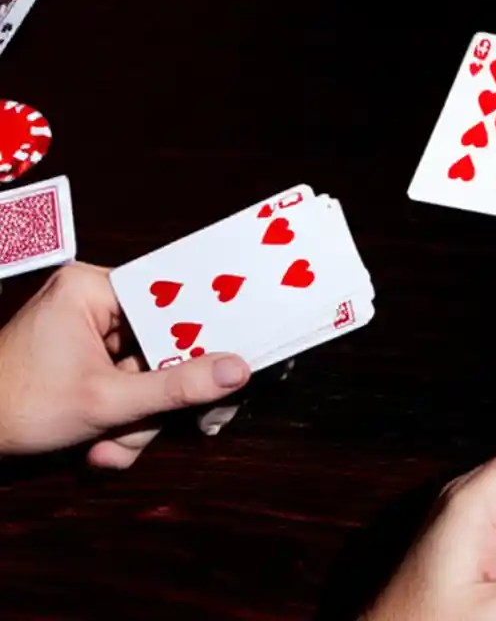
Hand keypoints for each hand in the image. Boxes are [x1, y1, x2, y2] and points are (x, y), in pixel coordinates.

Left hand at [0, 263, 250, 467]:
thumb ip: (176, 387)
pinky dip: (125, 418)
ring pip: (150, 373)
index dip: (202, 332)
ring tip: (111, 444)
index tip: (228, 359)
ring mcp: (91, 333)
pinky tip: (104, 443)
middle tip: (161, 423)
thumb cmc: (13, 406)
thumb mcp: (106, 400)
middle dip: (159, 397)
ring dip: (139, 419)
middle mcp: (93, 302)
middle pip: (164, 344)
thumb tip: (235, 371)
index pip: (171, 298)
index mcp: (92, 288)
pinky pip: (131, 384)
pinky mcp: (90, 360)